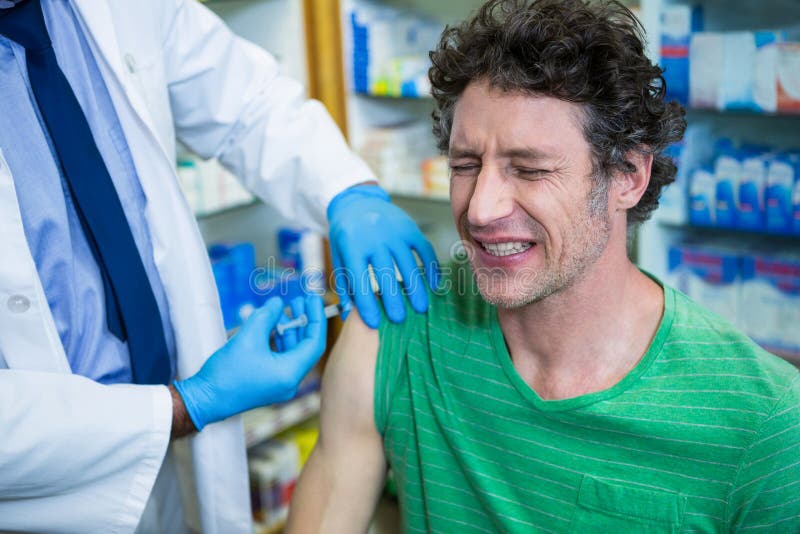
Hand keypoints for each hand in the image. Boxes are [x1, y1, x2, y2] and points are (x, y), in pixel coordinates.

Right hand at [173, 295, 326, 430]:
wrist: (205, 400)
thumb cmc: (226, 373)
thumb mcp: (248, 337)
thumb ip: (267, 316)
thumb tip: (278, 303)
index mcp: (290, 374)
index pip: (314, 343)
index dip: (316, 319)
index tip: (314, 299)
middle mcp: (290, 382)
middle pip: (305, 347)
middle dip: (303, 322)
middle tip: (299, 300)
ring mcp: (280, 384)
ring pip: (292, 352)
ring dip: (289, 330)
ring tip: (282, 309)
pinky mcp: (269, 383)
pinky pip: (281, 358)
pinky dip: (279, 341)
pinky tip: (272, 325)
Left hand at [327, 185, 438, 328]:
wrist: (356, 201)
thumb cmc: (346, 235)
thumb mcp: (338, 256)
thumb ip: (344, 284)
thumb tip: (348, 315)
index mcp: (352, 246)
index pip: (360, 281)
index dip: (367, 305)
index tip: (374, 324)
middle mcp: (374, 238)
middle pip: (386, 275)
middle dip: (394, 300)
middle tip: (400, 320)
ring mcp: (394, 231)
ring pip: (408, 264)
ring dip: (416, 289)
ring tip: (420, 308)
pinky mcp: (410, 227)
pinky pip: (424, 249)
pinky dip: (432, 267)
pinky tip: (434, 284)